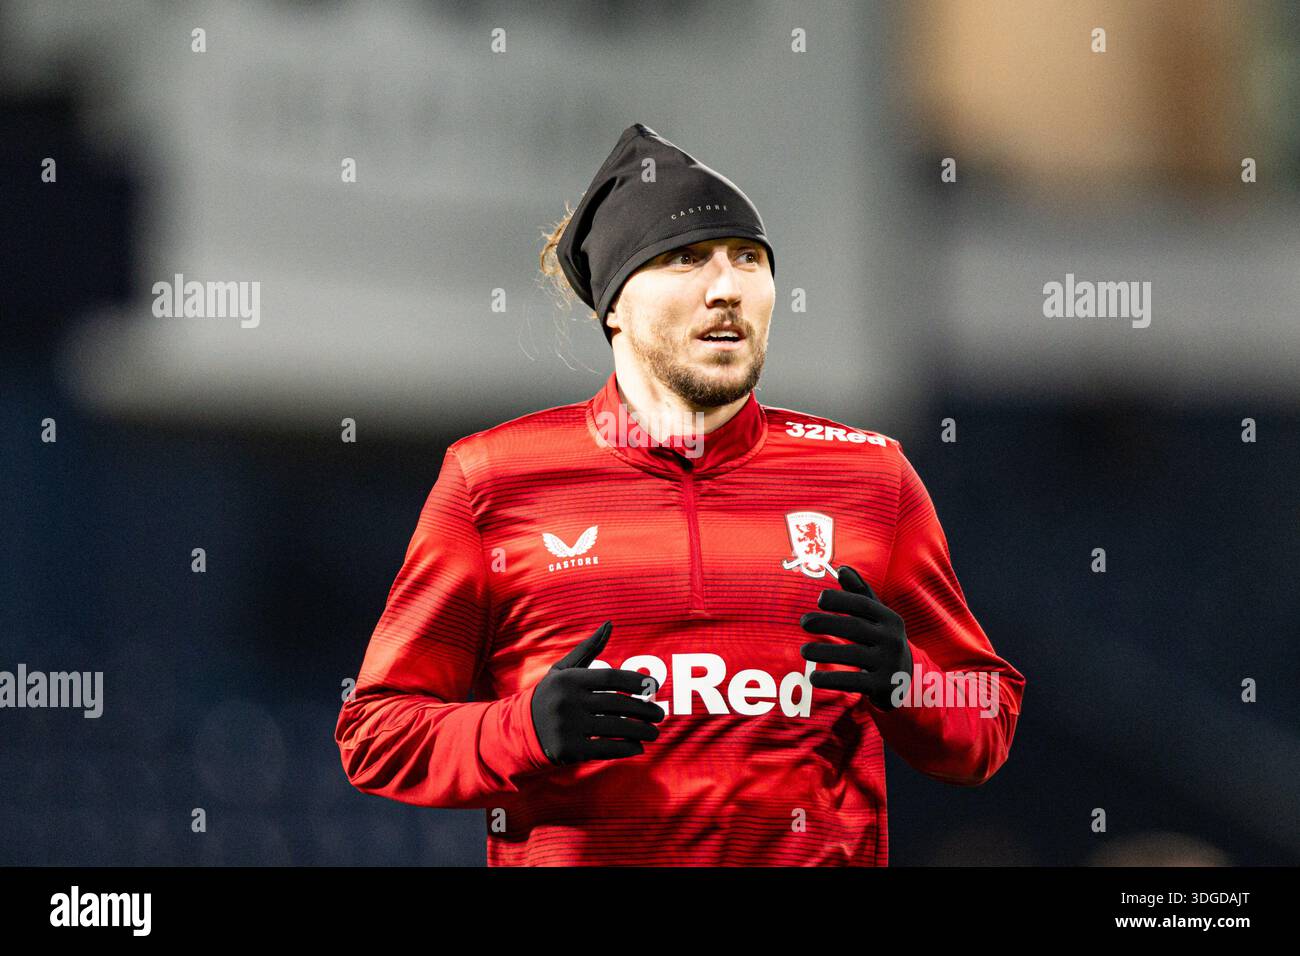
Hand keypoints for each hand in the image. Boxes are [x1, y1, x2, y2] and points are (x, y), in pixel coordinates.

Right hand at [530, 620, 664, 765]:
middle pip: (618, 704)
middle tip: (660, 715)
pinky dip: (625, 748)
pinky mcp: (569, 749)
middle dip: (644, 710)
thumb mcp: (563, 670)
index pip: (612, 678)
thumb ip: (588, 648)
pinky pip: (605, 748)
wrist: (520, 730)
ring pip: (616, 728)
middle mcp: (568, 701)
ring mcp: (568, 726)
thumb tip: (609, 624)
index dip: (636, 682)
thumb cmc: (551, 695)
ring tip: (654, 732)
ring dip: (641, 731)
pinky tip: (638, 747)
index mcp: (570, 679)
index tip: (653, 687)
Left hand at [799, 565, 913, 710]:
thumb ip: (859, 594)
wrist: (908, 680)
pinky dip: (832, 679)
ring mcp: (889, 663)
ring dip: (824, 652)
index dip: (841, 600)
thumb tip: (842, 569)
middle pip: (855, 627)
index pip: (863, 604)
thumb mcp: (876, 618)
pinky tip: (813, 677)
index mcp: (890, 619)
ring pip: (853, 655)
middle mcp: (892, 639)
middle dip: (827, 623)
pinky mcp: (883, 685)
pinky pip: (854, 681)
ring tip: (803, 651)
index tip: (819, 599)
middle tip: (803, 622)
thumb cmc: (882, 641)